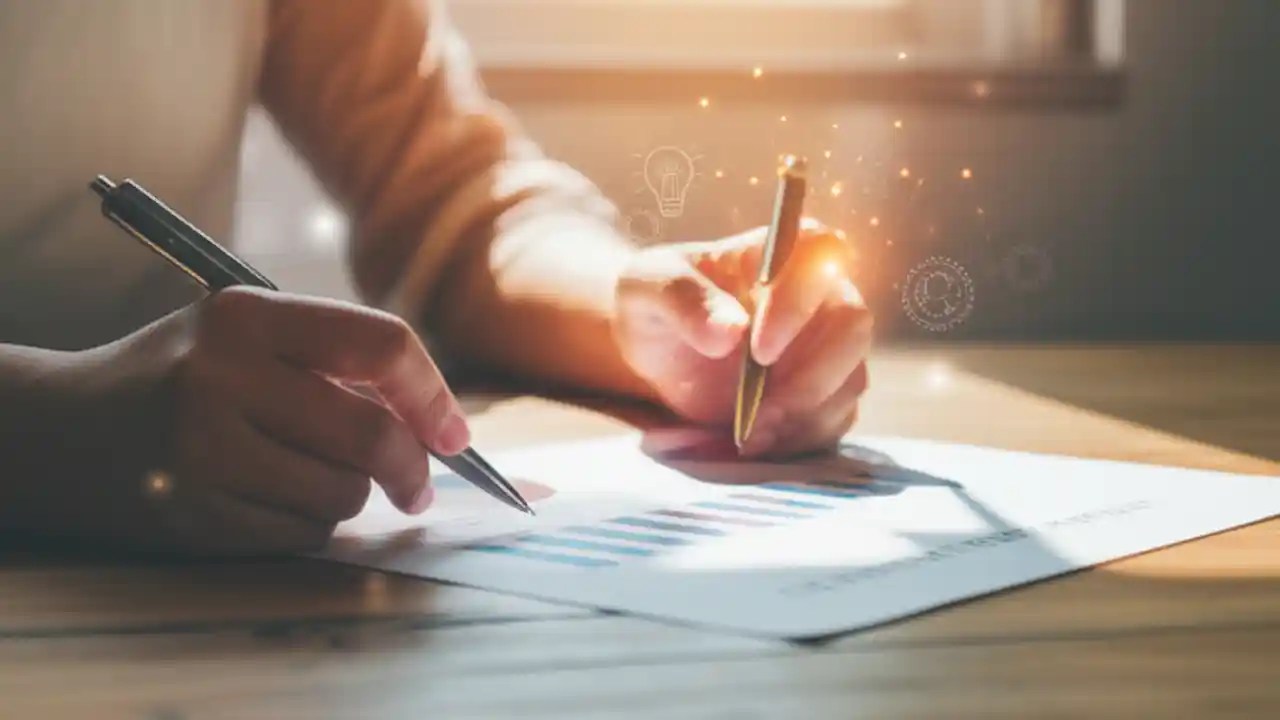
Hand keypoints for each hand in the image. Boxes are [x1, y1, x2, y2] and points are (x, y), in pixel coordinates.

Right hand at [67, 288, 465, 553]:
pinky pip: (300, 534)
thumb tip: (441, 426)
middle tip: (416, 486)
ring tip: (303, 476)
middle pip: (371, 434)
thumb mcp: (244, 337)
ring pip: (341, 494)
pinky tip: (263, 501)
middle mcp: (221, 377)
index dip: (433, 393)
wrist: (60, 432)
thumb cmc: (181, 378)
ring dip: (347, 496)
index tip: (455, 433)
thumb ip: (333, 363)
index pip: (380, 343)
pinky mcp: (191, 515)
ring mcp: (201, 451)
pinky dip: (304, 525)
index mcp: (246, 316)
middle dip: (411, 469)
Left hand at [614, 220, 871, 457]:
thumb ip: (682, 299)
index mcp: (775, 254)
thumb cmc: (654, 305)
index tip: (758, 349)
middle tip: (762, 408)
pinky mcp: (820, 394)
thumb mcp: (645, 288)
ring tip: (750, 433)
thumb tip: (729, 332)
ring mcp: (823, 348)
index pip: (820, 253)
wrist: (652, 353)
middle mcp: (814, 296)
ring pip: (851, 379)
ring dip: (805, 414)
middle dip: (814, 375)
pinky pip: (836, 419)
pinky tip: (757, 443)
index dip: (800, 300)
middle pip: (854, 325)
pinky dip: (801, 438)